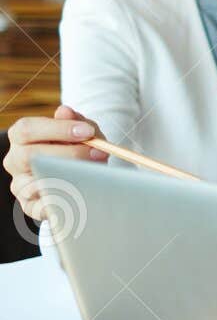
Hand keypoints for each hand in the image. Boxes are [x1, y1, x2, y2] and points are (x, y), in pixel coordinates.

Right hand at [4, 106, 105, 221]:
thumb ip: (76, 120)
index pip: (26, 129)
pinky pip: (38, 208)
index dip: (57, 129)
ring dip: (65, 179)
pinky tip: (78, 196)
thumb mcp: (82, 130)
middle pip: (30, 155)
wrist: (82, 172)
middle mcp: (15, 160)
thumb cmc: (78, 146)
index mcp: (21, 137)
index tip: (87, 131)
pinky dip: (58, 203)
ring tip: (91, 175)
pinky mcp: (29, 206)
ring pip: (32, 184)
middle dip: (68, 154)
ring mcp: (19, 184)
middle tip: (98, 154)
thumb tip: (65, 111)